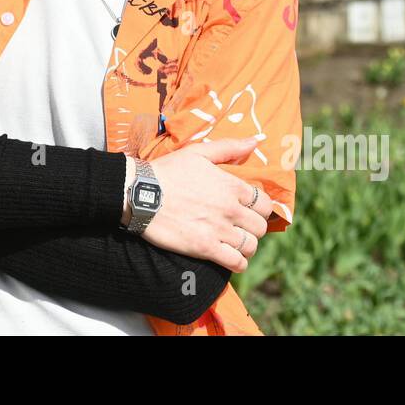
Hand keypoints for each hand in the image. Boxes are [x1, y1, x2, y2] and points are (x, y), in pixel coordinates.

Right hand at [133, 138, 274, 272]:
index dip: (260, 209)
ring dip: (246, 246)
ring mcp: (219, 230)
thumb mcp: (198, 152)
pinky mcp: (205, 248)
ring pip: (251, 246)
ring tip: (235, 242)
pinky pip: (236, 263)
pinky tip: (230, 258)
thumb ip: (229, 148)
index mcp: (231, 186)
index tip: (249, 210)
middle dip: (254, 227)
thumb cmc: (168, 171)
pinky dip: (238, 263)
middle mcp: (230, 208)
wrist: (139, 193)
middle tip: (241, 226)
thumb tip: (255, 141)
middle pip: (261, 227)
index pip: (265, 204)